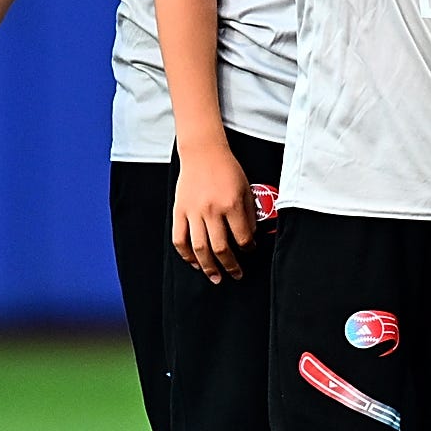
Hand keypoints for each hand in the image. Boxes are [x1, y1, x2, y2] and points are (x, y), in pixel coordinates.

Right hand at [171, 140, 256, 283]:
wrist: (203, 153)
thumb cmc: (227, 169)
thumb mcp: (246, 189)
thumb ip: (249, 214)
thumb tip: (250, 237)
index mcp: (232, 204)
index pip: (242, 237)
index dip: (248, 249)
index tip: (249, 251)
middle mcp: (212, 210)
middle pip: (221, 248)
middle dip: (230, 266)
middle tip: (236, 274)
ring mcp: (193, 212)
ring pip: (200, 248)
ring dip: (208, 267)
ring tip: (216, 277)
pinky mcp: (179, 211)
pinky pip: (180, 239)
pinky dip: (186, 255)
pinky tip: (194, 262)